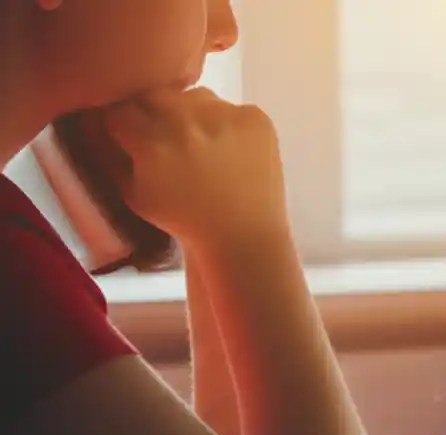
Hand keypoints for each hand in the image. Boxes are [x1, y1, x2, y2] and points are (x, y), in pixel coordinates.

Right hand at [101, 87, 288, 252]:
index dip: (121, 120)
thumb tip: (95, 122)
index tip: (127, 131)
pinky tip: (229, 149)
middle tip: (162, 134)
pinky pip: (231, 108)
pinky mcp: (255, 118)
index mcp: (152, 142)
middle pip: (154, 94)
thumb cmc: (183, 220)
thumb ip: (111, 154)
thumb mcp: (133, 193)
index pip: (119, 109)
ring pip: (193, 96)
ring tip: (199, 143)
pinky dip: (226, 124)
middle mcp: (186, 121)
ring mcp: (225, 116)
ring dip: (190, 114)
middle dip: (151, 111)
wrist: (243, 237)